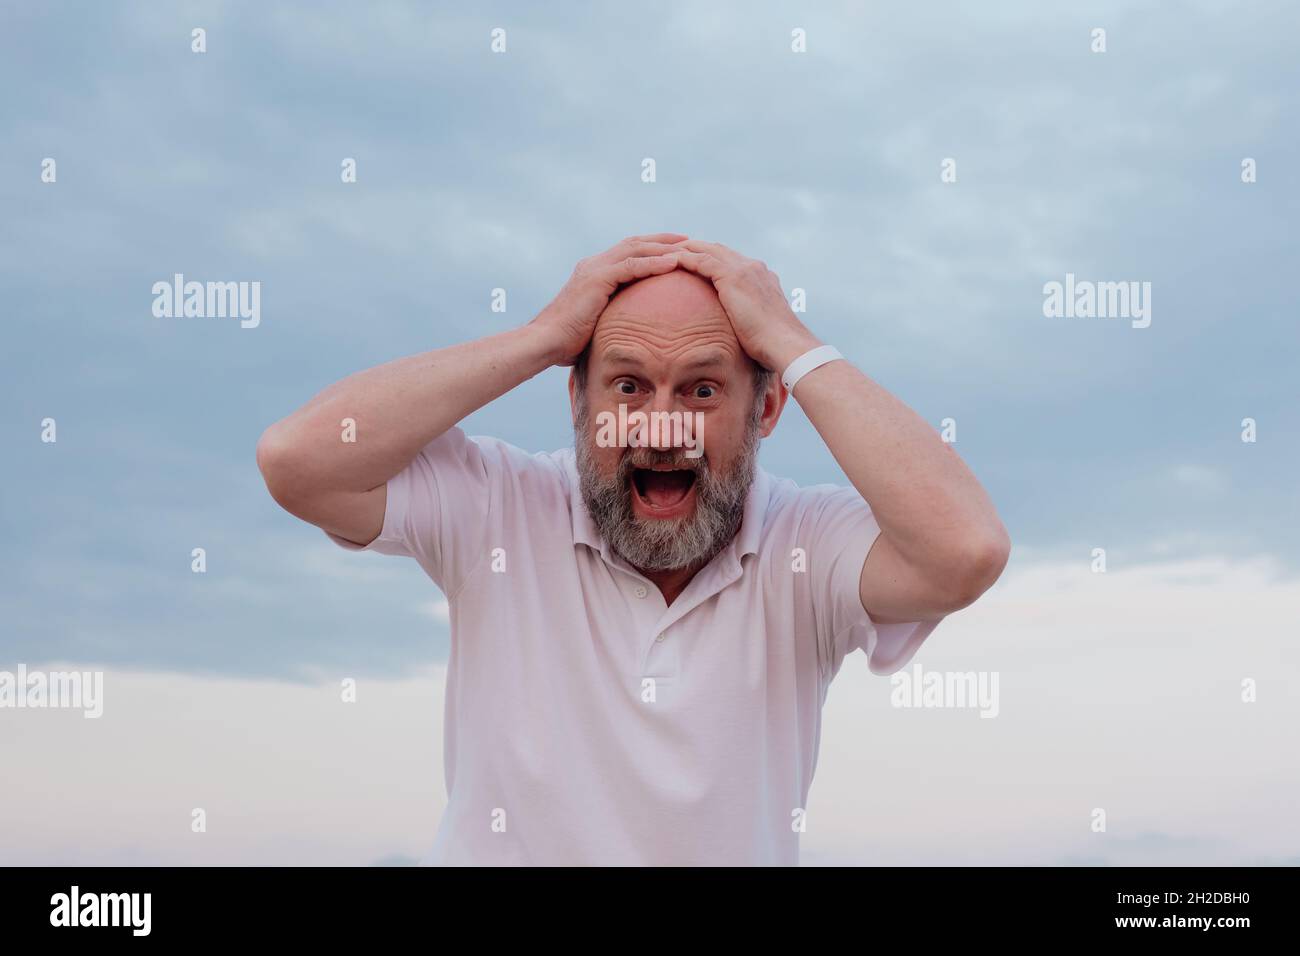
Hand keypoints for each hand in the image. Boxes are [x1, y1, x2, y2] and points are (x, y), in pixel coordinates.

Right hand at [530, 233, 687, 365]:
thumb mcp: (596, 324)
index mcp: (593, 272)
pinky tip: (674, 263)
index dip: (652, 248)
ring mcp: (594, 269)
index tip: (676, 250)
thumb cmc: (567, 342)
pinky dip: (654, 262)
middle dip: (662, 240)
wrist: (545, 342)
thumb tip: (631, 332)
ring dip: (663, 247)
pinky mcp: (597, 279)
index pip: (627, 252)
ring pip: (635, 249)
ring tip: (688, 246)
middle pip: (634, 243)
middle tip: (688, 240)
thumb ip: (612, 317)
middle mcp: (593, 265)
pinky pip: (632, 266)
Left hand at [673, 240, 819, 372]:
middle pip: (718, 249)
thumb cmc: (774, 345)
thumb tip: (739, 335)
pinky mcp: (733, 277)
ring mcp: (744, 269)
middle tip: (673, 249)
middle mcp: (753, 267)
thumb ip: (748, 321)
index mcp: (761, 277)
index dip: (711, 259)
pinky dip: (684, 259)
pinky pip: (702, 261)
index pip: (731, 260)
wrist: (785, 343)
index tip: (694, 261)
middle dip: (696, 247)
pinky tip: (668, 262)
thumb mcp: (759, 327)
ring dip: (685, 249)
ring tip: (663, 252)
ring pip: (707, 250)